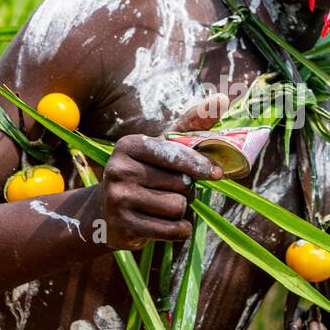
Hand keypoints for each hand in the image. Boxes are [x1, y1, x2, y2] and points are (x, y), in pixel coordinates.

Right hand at [99, 96, 227, 249]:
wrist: (106, 212)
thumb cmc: (145, 174)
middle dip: (187, 191)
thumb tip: (223, 98)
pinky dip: (179, 230)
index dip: (200, 165)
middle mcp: (119, 169)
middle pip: (181, 183)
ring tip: (163, 207)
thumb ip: (192, 125)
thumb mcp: (162, 148)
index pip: (175, 154)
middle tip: (170, 191)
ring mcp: (118, 199)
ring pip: (178, 206)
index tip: (217, 174)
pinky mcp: (124, 227)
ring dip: (181, 210)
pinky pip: (173, 230)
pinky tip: (167, 225)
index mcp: (129, 145)